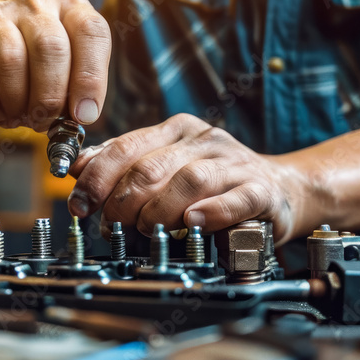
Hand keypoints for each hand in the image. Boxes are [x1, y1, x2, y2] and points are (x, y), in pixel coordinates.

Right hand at [0, 0, 111, 130]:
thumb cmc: (37, 67)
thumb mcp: (67, 70)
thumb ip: (78, 91)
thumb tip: (80, 116)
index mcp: (71, 7)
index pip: (91, 31)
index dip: (90, 77)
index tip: (84, 114)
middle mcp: (35, 4)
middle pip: (50, 47)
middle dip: (49, 96)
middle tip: (43, 121)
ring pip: (9, 59)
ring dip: (16, 101)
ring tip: (18, 117)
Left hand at [67, 113, 309, 241]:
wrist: (282, 189)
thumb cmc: (217, 182)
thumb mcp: (167, 165)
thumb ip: (124, 164)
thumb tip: (76, 165)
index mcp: (176, 130)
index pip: (126, 147)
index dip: (97, 177)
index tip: (79, 204)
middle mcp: (204, 140)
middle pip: (152, 166)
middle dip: (122, 201)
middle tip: (111, 226)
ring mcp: (234, 162)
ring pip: (189, 180)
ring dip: (159, 209)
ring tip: (145, 229)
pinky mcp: (260, 189)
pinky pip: (235, 198)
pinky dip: (211, 211)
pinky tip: (193, 221)